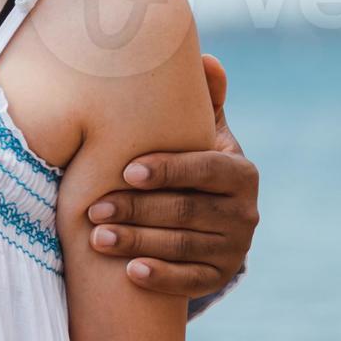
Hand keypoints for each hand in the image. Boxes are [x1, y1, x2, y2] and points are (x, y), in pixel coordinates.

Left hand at [86, 52, 258, 300]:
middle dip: (137, 209)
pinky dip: (161, 277)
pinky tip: (130, 272)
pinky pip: (190, 282)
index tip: (127, 170)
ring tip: (97, 238)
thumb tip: (205, 58)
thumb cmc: (192, 165)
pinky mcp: (219, 278)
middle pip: (186, 211)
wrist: (212, 221)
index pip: (205, 170)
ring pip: (183, 247)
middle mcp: (246, 213)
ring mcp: (235, 249)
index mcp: (241, 173)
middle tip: (94, 208)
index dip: (168, 170)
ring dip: (138, 242)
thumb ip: (203, 100)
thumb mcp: (202, 134)